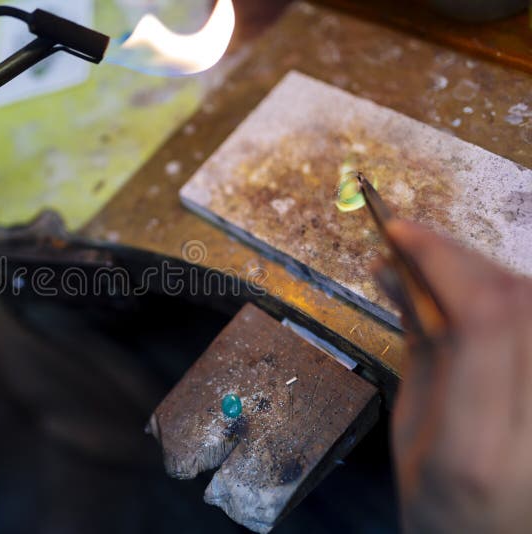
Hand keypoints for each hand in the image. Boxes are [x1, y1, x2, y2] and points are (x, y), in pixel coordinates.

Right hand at [379, 220, 531, 533]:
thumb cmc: (441, 508)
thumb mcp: (410, 431)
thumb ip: (417, 347)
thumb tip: (395, 270)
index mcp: (476, 448)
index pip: (483, 320)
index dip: (443, 259)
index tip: (397, 233)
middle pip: (519, 301)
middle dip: (459, 257)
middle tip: (410, 246)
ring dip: (486, 272)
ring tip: (437, 272)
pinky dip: (510, 297)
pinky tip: (477, 297)